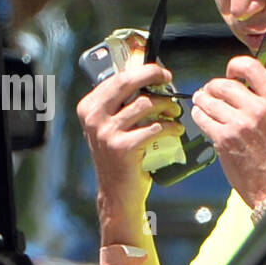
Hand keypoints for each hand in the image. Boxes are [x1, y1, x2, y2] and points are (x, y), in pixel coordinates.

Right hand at [76, 63, 185, 214]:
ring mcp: (106, 133)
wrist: (117, 193)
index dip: (142, 71)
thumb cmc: (119, 156)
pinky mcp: (123, 147)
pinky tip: (177, 130)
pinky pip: (155, 127)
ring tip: (175, 112)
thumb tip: (147, 78)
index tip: (160, 72)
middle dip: (152, 76)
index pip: (117, 78)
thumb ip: (119, 104)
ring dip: (166, 106)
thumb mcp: (110, 127)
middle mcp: (93, 118)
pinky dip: (171, 127)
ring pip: (145, 104)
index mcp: (88, 108)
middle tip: (169, 79)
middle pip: (128, 83)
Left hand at [191, 54, 265, 207]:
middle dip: (211, 87)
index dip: (235, 67)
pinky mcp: (223, 138)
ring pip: (209, 100)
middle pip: (224, 84)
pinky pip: (202, 118)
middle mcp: (258, 109)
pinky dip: (198, 116)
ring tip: (202, 103)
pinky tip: (201, 118)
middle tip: (208, 92)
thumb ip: (265, 99)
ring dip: (201, 101)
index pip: (251, 67)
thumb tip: (242, 84)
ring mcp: (239, 124)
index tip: (229, 74)